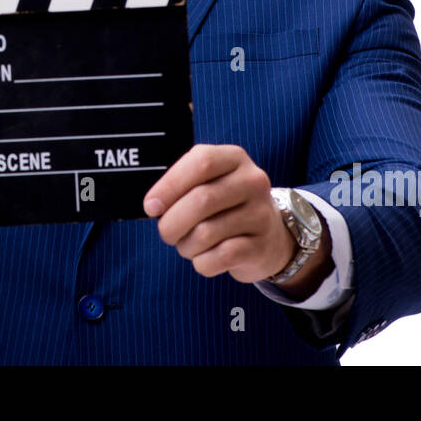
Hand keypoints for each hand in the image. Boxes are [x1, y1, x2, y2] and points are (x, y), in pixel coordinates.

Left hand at [143, 144, 298, 284]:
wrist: (269, 236)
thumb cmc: (225, 207)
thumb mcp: (210, 183)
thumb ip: (183, 185)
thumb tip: (153, 204)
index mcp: (234, 158)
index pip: (201, 162)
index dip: (170, 185)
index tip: (150, 206)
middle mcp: (253, 182)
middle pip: (201, 200)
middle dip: (172, 222)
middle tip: (166, 233)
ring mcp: (260, 214)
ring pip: (206, 233)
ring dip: (186, 245)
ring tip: (189, 245)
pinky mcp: (261, 246)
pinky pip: (218, 257)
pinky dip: (202, 262)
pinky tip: (206, 258)